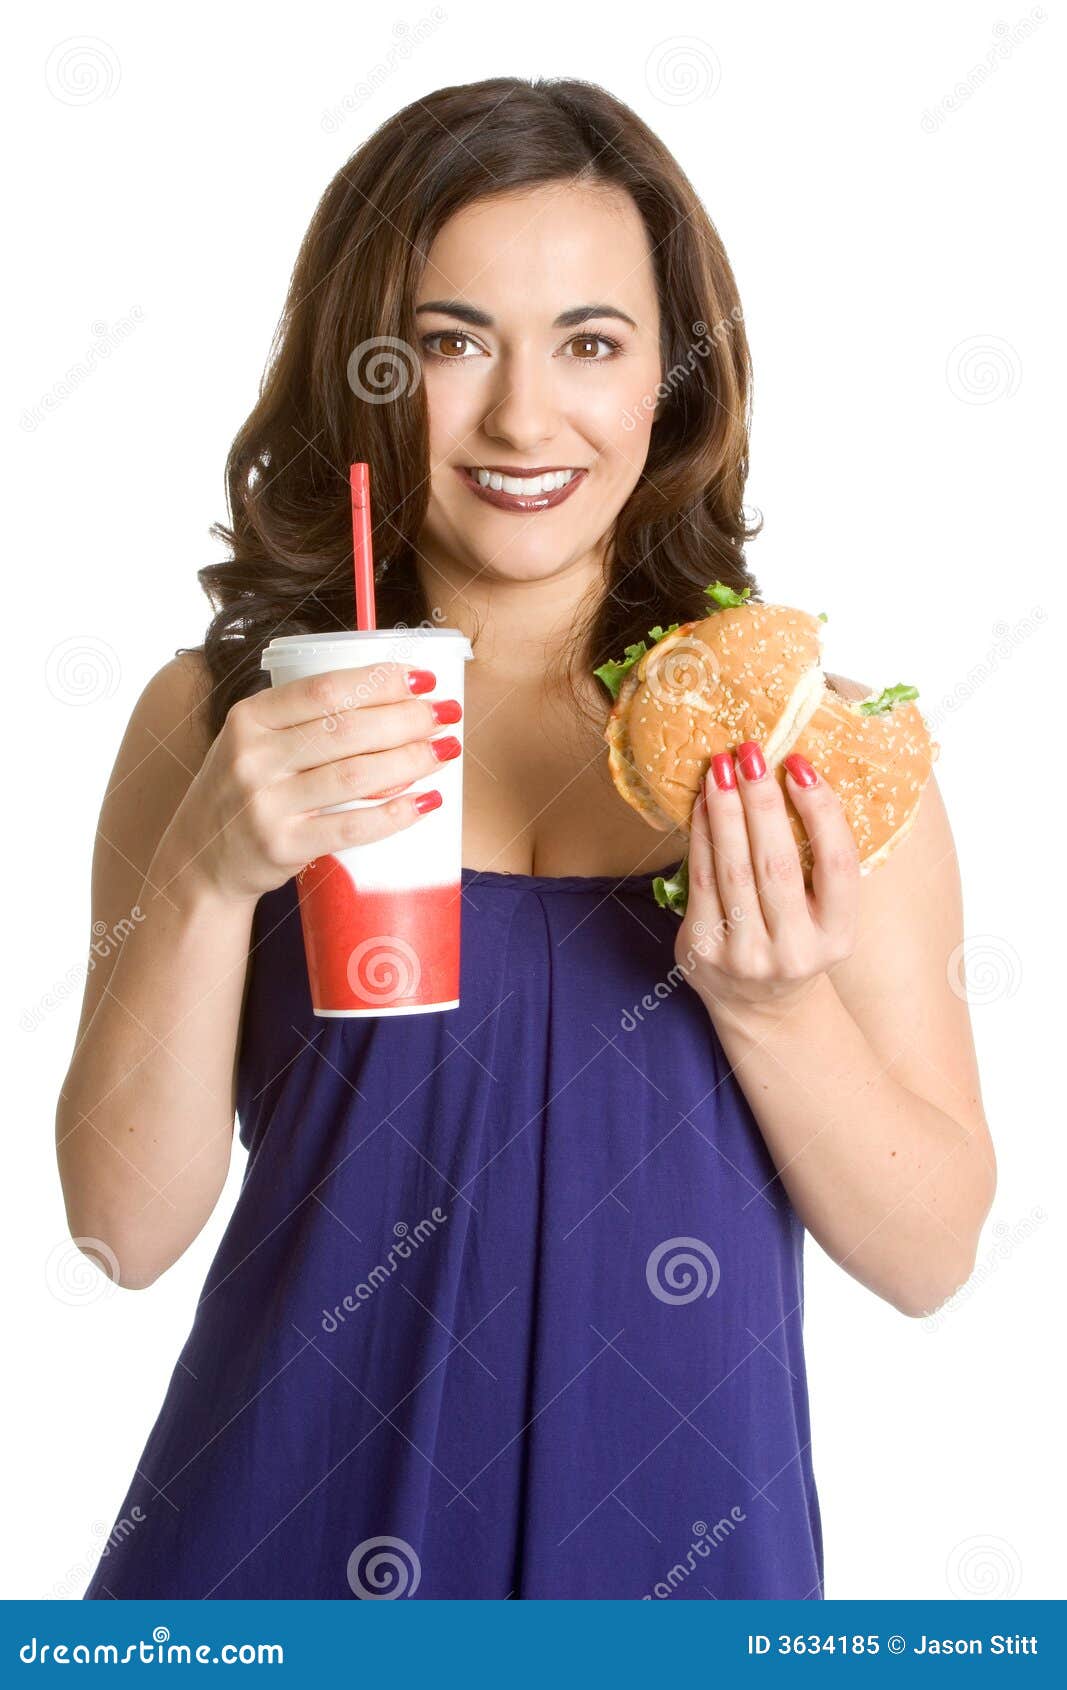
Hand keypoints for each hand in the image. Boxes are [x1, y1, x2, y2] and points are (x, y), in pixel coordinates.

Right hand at [159, 662, 461, 905]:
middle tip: (445, 716)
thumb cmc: (246, 789)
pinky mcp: (282, 846)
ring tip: (444, 750)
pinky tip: (425, 801)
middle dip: (407, 719)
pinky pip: (352, 826)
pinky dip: (395, 814)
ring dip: (411, 760)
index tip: (423, 679)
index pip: (324, 688)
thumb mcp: (256, 740)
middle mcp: (253, 756)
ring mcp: (266, 803)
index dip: (381, 680)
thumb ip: (305, 718)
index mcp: (250, 717)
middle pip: (348, 729)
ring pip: (356, 775)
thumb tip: (394, 699)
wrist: (200, 857)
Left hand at [676, 740, 859, 1015]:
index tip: (801, 765)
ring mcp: (746, 955)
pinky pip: (701, 879)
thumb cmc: (797, 938)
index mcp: (838, 937)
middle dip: (762, 801)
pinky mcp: (704, 950)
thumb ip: (817, 861)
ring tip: (722, 767)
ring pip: (734, 869)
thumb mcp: (825, 913)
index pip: (837, 865)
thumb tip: (794, 773)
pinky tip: (703, 803)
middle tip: (752, 752)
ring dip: (726, 810)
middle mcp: (795, 951)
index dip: (821, 811)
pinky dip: (701, 834)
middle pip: (778, 864)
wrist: (760, 1006)